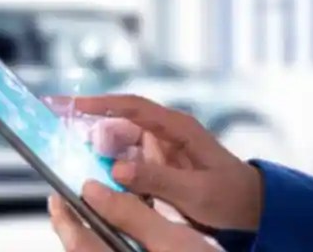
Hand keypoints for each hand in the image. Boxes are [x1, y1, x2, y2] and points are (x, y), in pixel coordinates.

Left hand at [48, 182, 217, 251]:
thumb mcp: (169, 240)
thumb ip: (129, 214)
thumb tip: (92, 190)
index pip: (75, 241)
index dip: (63, 216)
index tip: (57, 193)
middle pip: (88, 246)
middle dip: (85, 218)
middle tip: (86, 189)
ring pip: (108, 246)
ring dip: (108, 223)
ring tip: (111, 196)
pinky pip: (128, 249)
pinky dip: (129, 234)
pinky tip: (141, 218)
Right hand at [73, 95, 264, 232]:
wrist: (251, 209)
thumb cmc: (230, 194)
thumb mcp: (195, 190)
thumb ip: (157, 179)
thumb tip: (117, 168)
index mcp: (178, 127)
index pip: (132, 106)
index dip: (100, 103)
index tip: (70, 104)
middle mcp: (166, 133)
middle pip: (119, 123)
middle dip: (90, 129)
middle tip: (61, 137)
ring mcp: (161, 150)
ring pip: (120, 145)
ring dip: (100, 153)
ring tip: (76, 161)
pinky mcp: (158, 168)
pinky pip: (127, 164)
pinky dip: (111, 170)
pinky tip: (100, 181)